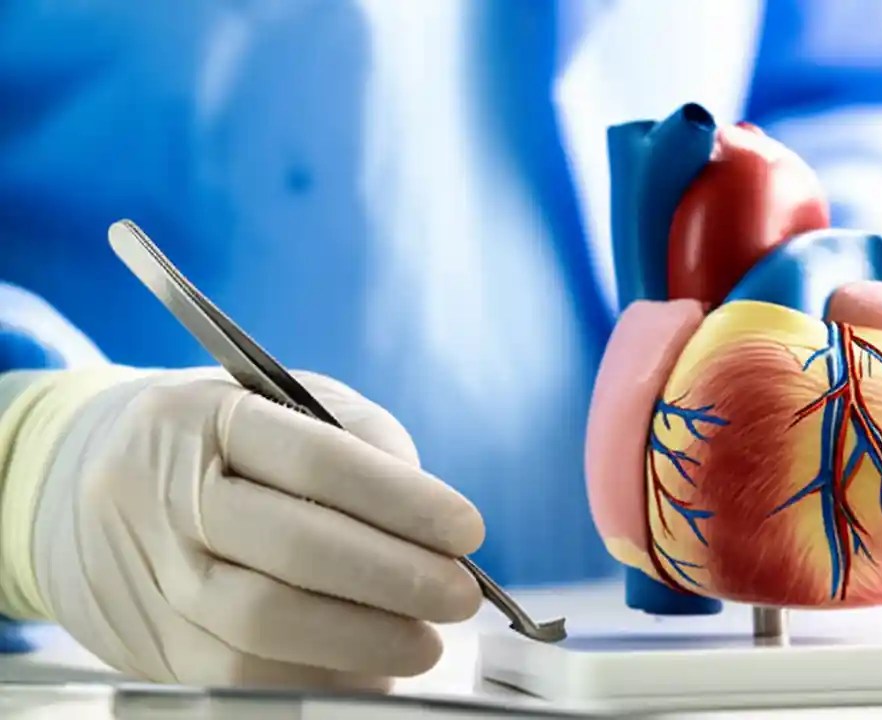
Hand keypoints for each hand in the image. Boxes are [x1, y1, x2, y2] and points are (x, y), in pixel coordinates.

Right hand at [30, 369, 483, 690]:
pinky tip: (371, 670)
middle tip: (460, 597)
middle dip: (394, 579)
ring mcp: (150, 574)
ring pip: (262, 624)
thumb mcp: (278, 404)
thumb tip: (432, 519)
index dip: (401, 501)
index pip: (316, 460)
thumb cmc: (215, 444)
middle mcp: (162, 494)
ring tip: (425, 644)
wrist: (77, 488)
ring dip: (362, 641)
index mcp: (204, 417)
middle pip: (292, 548)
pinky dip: (318, 677)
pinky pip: (237, 676)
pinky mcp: (147, 643)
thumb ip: (360, 442)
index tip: (468, 530)